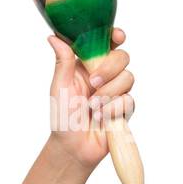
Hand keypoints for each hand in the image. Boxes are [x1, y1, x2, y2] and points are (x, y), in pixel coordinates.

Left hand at [47, 27, 133, 171]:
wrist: (74, 147)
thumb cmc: (62, 117)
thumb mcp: (60, 87)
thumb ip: (62, 61)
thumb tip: (53, 37)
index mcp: (87, 66)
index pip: (107, 43)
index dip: (115, 36)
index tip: (117, 37)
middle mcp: (104, 75)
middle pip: (122, 57)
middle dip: (109, 70)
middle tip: (93, 84)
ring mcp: (117, 90)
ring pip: (128, 78)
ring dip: (108, 94)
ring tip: (92, 108)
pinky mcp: (125, 107)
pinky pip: (129, 99)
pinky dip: (113, 110)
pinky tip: (101, 119)